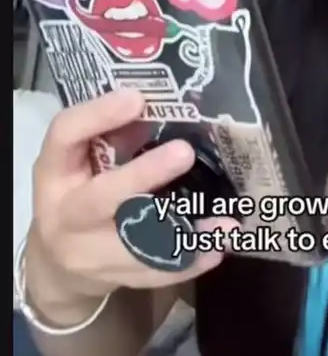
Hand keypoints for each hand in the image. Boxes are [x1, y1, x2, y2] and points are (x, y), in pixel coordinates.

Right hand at [27, 90, 236, 310]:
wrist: (55, 261)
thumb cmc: (78, 187)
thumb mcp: (83, 157)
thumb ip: (117, 133)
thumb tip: (168, 102)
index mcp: (54, 170)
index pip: (65, 135)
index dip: (98, 115)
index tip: (137, 98)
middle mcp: (64, 214)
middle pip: (101, 198)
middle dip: (143, 175)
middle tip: (185, 152)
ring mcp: (86, 253)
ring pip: (134, 246)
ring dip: (184, 233)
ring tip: (225, 222)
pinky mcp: (110, 278)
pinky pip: (152, 273)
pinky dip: (188, 260)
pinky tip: (218, 246)